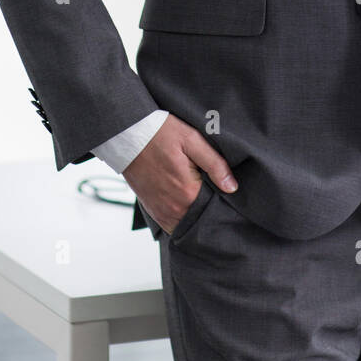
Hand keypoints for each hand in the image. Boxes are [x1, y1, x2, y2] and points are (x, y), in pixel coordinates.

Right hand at [123, 113, 237, 235]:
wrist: (128, 135)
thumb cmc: (160, 134)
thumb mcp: (192, 140)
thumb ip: (215, 165)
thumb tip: (232, 187)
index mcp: (188, 192)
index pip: (215, 210)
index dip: (225, 204)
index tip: (230, 196)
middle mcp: (174, 208)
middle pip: (202, 221)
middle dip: (212, 212)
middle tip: (218, 196)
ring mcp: (162, 212)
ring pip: (187, 226)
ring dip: (197, 218)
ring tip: (204, 200)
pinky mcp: (153, 211)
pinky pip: (172, 226)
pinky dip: (182, 221)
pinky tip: (189, 206)